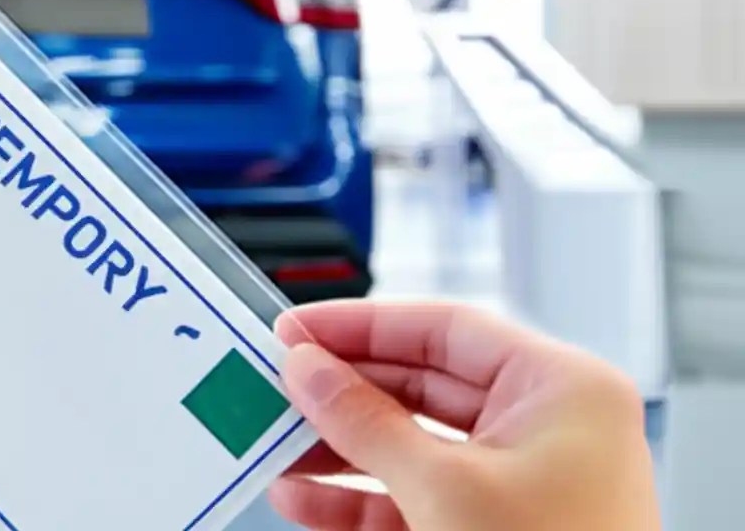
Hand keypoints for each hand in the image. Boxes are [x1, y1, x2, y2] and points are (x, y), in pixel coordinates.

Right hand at [271, 302, 658, 530]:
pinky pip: (415, 498)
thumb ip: (365, 422)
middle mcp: (545, 427)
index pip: (445, 329)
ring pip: (411, 444)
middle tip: (275, 385)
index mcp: (560, 390)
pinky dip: (358, 500)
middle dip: (342, 392)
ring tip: (275, 444)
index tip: (295, 330)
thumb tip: (307, 369)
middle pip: (421, 384)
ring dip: (338, 449)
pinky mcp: (493, 530)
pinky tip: (302, 500)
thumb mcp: (443, 489)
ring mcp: (521, 483)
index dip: (361, 325)